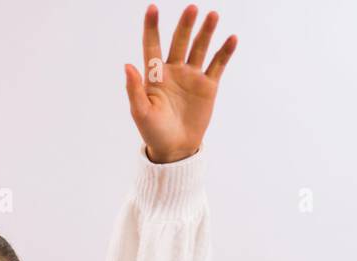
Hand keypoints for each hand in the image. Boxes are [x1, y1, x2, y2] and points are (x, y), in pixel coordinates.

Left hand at [125, 5, 236, 163]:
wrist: (175, 149)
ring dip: (206, 32)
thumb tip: (127, 65)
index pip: (152, 46)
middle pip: (179, 42)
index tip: (152, 8)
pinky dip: (224, 51)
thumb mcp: (140, 112)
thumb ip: (134, 89)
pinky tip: (231, 38)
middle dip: (185, 26)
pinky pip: (217, 64)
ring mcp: (192, 76)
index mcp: (154, 76)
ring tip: (212, 16)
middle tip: (192, 9)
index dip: (152, 27)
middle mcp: (173, 71)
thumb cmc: (153, 132)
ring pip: (199, 48)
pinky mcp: (208, 85)